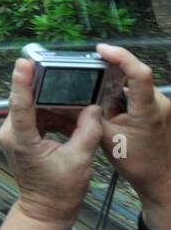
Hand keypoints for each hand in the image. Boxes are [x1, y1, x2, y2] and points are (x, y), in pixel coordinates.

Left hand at [0, 59, 102, 229]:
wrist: (45, 210)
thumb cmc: (58, 191)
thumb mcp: (79, 160)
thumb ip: (86, 131)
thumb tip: (92, 108)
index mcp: (21, 139)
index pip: (20, 104)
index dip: (22, 82)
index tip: (23, 63)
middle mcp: (11, 134)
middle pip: (28, 102)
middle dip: (51, 94)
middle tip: (71, 87)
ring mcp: (13, 135)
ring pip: (33, 109)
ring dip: (55, 107)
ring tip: (76, 111)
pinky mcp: (19, 137)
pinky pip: (35, 117)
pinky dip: (53, 116)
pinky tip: (70, 121)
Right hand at [95, 44, 170, 229]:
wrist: (163, 179)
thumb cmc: (140, 164)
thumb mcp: (107, 140)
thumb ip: (90, 117)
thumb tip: (68, 103)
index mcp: (148, 110)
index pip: (139, 73)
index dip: (121, 56)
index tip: (102, 50)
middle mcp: (159, 104)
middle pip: (134, 74)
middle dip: (111, 71)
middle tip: (90, 72)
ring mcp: (161, 106)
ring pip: (134, 84)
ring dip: (115, 86)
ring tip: (98, 96)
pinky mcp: (158, 109)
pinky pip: (137, 94)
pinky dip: (121, 96)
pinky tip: (110, 108)